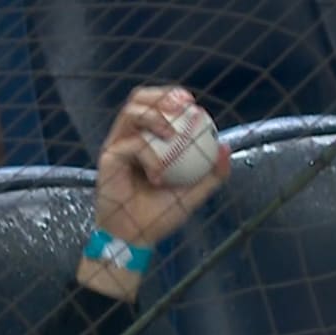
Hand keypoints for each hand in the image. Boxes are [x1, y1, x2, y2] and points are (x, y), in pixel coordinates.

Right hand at [94, 86, 229, 249]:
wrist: (136, 237)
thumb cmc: (160, 216)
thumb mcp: (193, 194)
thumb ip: (211, 174)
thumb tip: (227, 147)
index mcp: (148, 140)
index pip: (158, 107)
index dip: (172, 97)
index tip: (193, 103)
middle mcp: (130, 137)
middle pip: (140, 99)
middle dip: (160, 95)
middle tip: (182, 105)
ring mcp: (117, 145)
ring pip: (130, 113)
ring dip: (153, 117)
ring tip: (170, 134)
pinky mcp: (109, 157)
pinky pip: (131, 145)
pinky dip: (149, 157)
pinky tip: (158, 176)